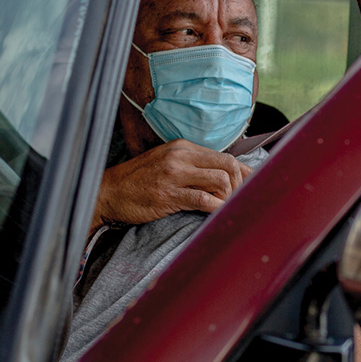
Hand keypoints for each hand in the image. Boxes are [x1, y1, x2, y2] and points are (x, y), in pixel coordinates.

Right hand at [93, 139, 251, 226]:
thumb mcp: (167, 163)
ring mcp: (175, 175)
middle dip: (240, 184)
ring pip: (220, 180)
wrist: (109, 191)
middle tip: (240, 200)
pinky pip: (204, 200)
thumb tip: (224, 176)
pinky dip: (216, 208)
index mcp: (183, 147)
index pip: (225, 156)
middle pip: (227, 165)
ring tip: (223, 207)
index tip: (251, 186)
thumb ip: (193, 166)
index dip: (243, 173)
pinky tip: (217, 214)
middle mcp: (181, 156)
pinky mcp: (169, 195)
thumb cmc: (138, 181)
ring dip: (228, 197)